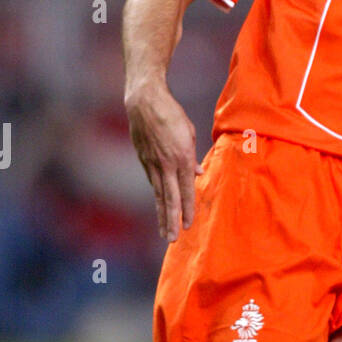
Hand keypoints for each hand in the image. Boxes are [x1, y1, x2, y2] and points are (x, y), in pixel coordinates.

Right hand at [125, 85, 201, 241]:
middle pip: (169, 199)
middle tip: (172, 239)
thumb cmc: (171, 114)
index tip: (189, 225)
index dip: (188, 209)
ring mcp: (151, 163)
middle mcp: (165, 165)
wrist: (144, 101)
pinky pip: (152, 182)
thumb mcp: (189, 133)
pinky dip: (156, 197)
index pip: (186, 190)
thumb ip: (192, 157)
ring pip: (158, 195)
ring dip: (162, 215)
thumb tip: (198, 174)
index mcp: (180, 158)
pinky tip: (159, 207)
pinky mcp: (143, 159)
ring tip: (164, 231)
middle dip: (171, 221)